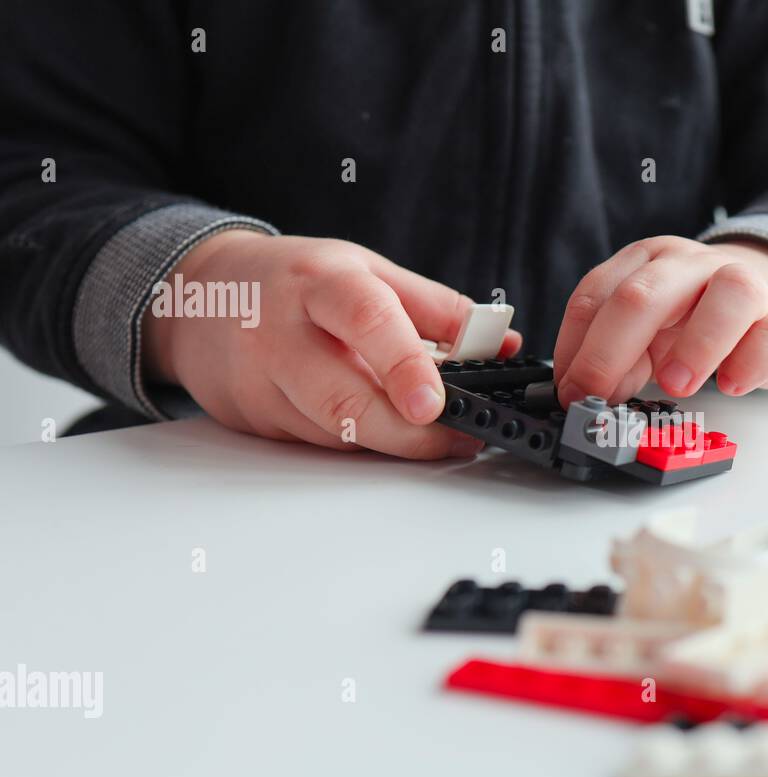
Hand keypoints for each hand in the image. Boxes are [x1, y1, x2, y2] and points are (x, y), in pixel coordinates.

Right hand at [143, 231, 520, 458]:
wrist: (198, 296)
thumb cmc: (295, 282)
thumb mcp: (366, 271)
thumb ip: (436, 308)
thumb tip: (500, 342)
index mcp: (321, 282)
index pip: (366, 321)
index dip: (405, 366)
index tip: (438, 403)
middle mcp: (281, 332)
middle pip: (345, 399)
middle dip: (409, 433)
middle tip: (458, 439)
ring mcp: (259, 382)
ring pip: (334, 432)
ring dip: (392, 443)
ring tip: (438, 437)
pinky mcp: (253, 421)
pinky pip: (318, 444)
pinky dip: (360, 444)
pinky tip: (386, 433)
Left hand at [552, 235, 767, 406]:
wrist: (765, 291)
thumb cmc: (694, 315)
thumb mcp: (644, 332)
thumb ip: (616, 359)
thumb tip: (588, 395)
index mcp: (645, 263)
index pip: (596, 296)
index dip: (576, 348)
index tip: (570, 393)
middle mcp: (691, 265)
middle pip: (645, 294)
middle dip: (611, 351)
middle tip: (600, 397)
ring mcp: (743, 284)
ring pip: (730, 293)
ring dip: (697, 345)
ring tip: (675, 386)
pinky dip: (751, 363)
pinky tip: (731, 385)